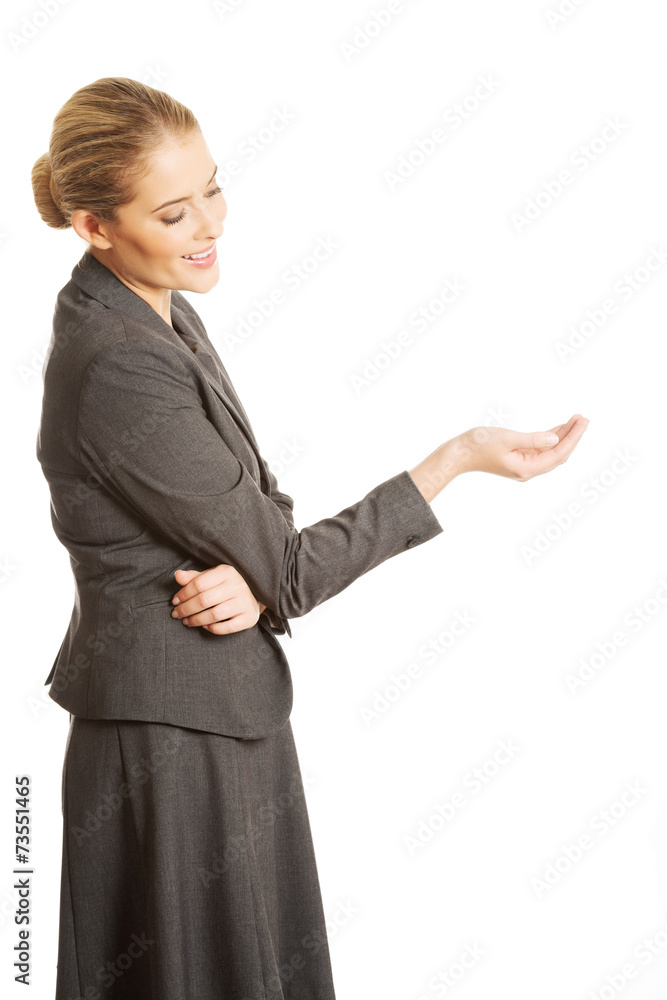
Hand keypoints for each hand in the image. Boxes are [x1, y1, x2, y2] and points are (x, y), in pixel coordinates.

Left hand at [170, 564, 265, 633]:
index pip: (199, 584)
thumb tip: (177, 575)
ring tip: (187, 621)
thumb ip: (194, 577)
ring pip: (214, 615)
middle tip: (176, 614)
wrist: (257, 593)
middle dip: (186, 609)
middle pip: (204, 600)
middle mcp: (237, 586)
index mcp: (227, 572)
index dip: (183, 594)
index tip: (175, 601)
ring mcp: (244, 602)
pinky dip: (212, 628)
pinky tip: (205, 626)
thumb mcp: (213, 576)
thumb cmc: (228, 584)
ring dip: (196, 620)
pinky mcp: (249, 618)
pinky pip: (227, 628)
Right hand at [454, 413, 589, 479]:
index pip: (557, 453)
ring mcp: (524, 465)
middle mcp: (528, 470)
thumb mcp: (507, 438)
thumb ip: (533, 439)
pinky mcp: (519, 459)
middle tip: (584, 418)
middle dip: (572, 436)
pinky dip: (551, 437)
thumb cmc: (478, 445)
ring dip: (564, 436)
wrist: (458, 454)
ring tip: (576, 420)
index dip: (573, 437)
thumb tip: (556, 439)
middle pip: (558, 454)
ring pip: (551, 451)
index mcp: (526, 469)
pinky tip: (560, 428)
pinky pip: (541, 449)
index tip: (582, 422)